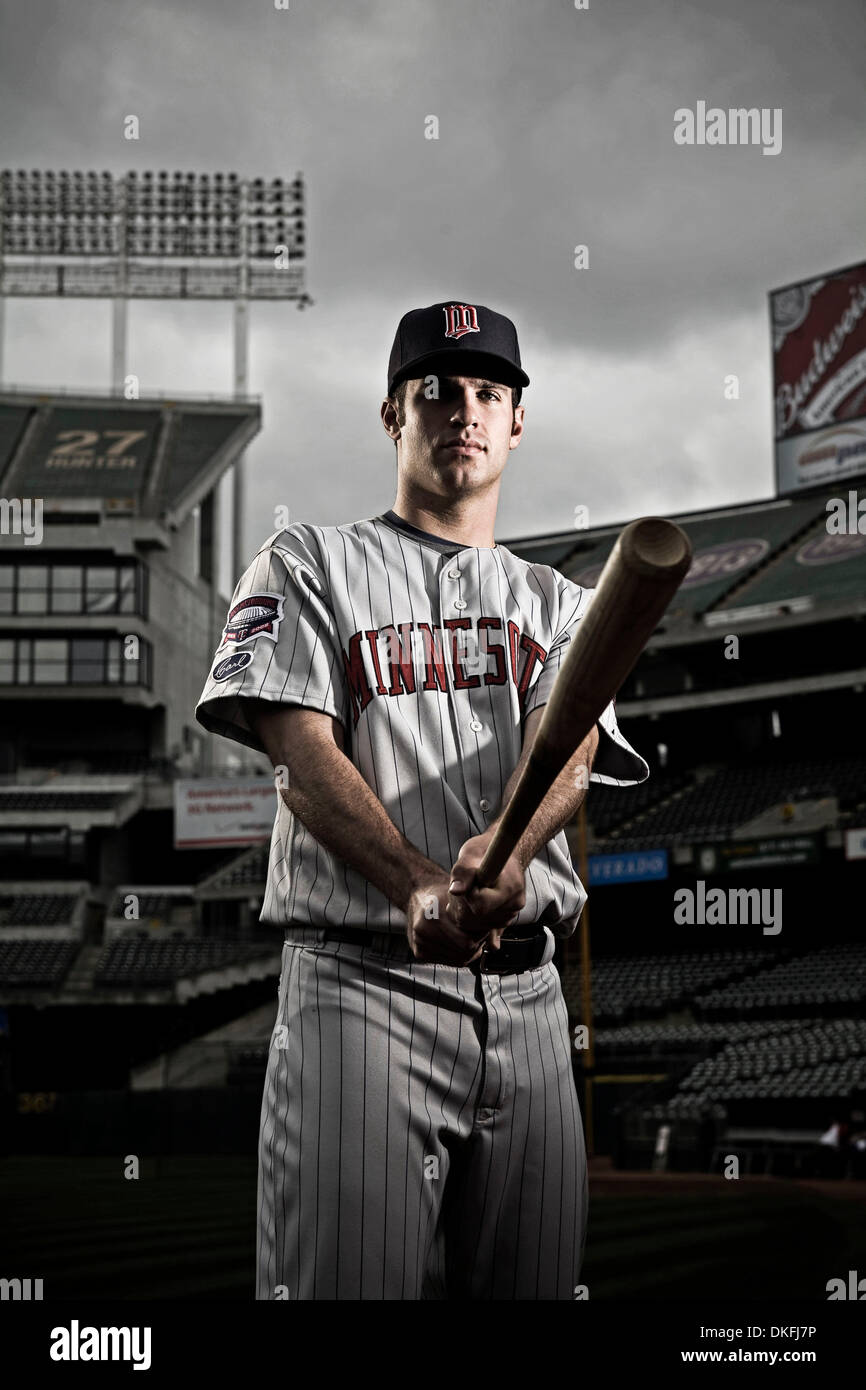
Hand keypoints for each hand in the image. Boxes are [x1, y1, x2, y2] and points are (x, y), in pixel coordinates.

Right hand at [405, 872, 487, 965]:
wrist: (419, 894)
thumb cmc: (443, 893)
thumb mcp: (462, 897)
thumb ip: (479, 920)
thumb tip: (495, 946)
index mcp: (432, 914)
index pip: (466, 942)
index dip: (481, 936)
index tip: (484, 928)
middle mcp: (423, 930)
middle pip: (462, 952)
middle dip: (476, 945)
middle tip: (479, 933)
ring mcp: (420, 942)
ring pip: (457, 959)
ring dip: (468, 951)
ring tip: (469, 935)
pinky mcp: (419, 952)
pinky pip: (448, 961)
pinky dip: (457, 954)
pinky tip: (457, 941)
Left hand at [447, 832, 526, 948]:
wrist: (502, 852)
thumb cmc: (484, 850)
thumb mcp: (470, 855)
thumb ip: (463, 873)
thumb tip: (455, 890)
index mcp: (509, 887)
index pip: (480, 906)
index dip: (469, 895)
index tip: (471, 881)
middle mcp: (515, 903)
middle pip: (479, 919)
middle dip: (465, 905)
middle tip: (466, 886)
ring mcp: (513, 912)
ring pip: (481, 925)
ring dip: (470, 912)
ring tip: (473, 891)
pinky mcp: (508, 917)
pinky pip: (485, 926)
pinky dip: (476, 917)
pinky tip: (476, 901)